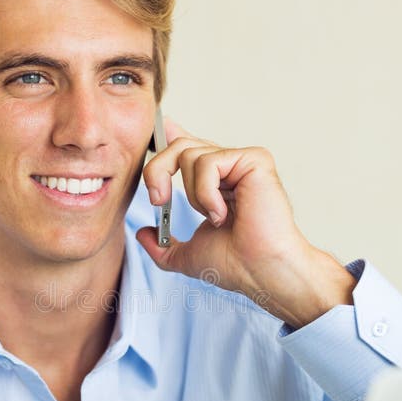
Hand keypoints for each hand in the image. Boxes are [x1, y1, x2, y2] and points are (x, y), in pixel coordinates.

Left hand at [136, 120, 355, 327]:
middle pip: (179, 146)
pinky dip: (206, 193)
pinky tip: (223, 214)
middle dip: (158, 171)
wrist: (259, 272)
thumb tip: (141, 234)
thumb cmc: (236, 265)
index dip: (173, 134)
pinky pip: (209, 163)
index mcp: (217, 182)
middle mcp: (230, 168)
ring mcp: (243, 162)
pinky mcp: (254, 160)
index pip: (190, 147)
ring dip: (192, 194)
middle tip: (157, 200)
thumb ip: (162, 246)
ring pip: (189, 154)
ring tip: (215, 217)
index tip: (161, 128)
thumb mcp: (187, 255)